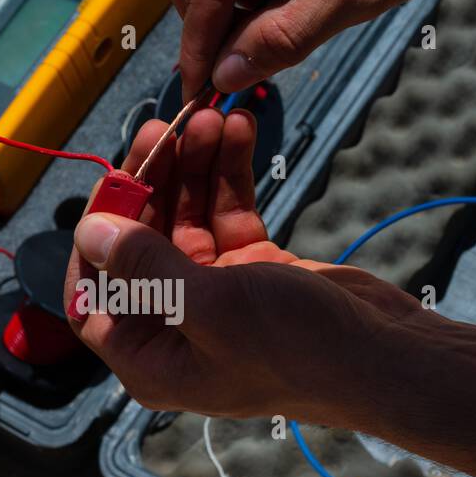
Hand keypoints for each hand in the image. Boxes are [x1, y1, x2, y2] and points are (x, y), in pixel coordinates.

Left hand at [64, 108, 427, 422]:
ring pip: (183, 218)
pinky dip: (227, 175)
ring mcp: (212, 295)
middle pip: (139, 242)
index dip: (96, 234)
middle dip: (151, 181)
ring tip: (209, 118)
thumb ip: (146, 268)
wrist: (385, 358)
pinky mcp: (250, 270)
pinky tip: (237, 132)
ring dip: (191, 168)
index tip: (116, 178)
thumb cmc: (298, 349)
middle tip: (165, 126)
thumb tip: (90, 232)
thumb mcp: (211, 305)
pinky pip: (225, 214)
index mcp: (149, 355)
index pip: (92, 290)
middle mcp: (172, 326)